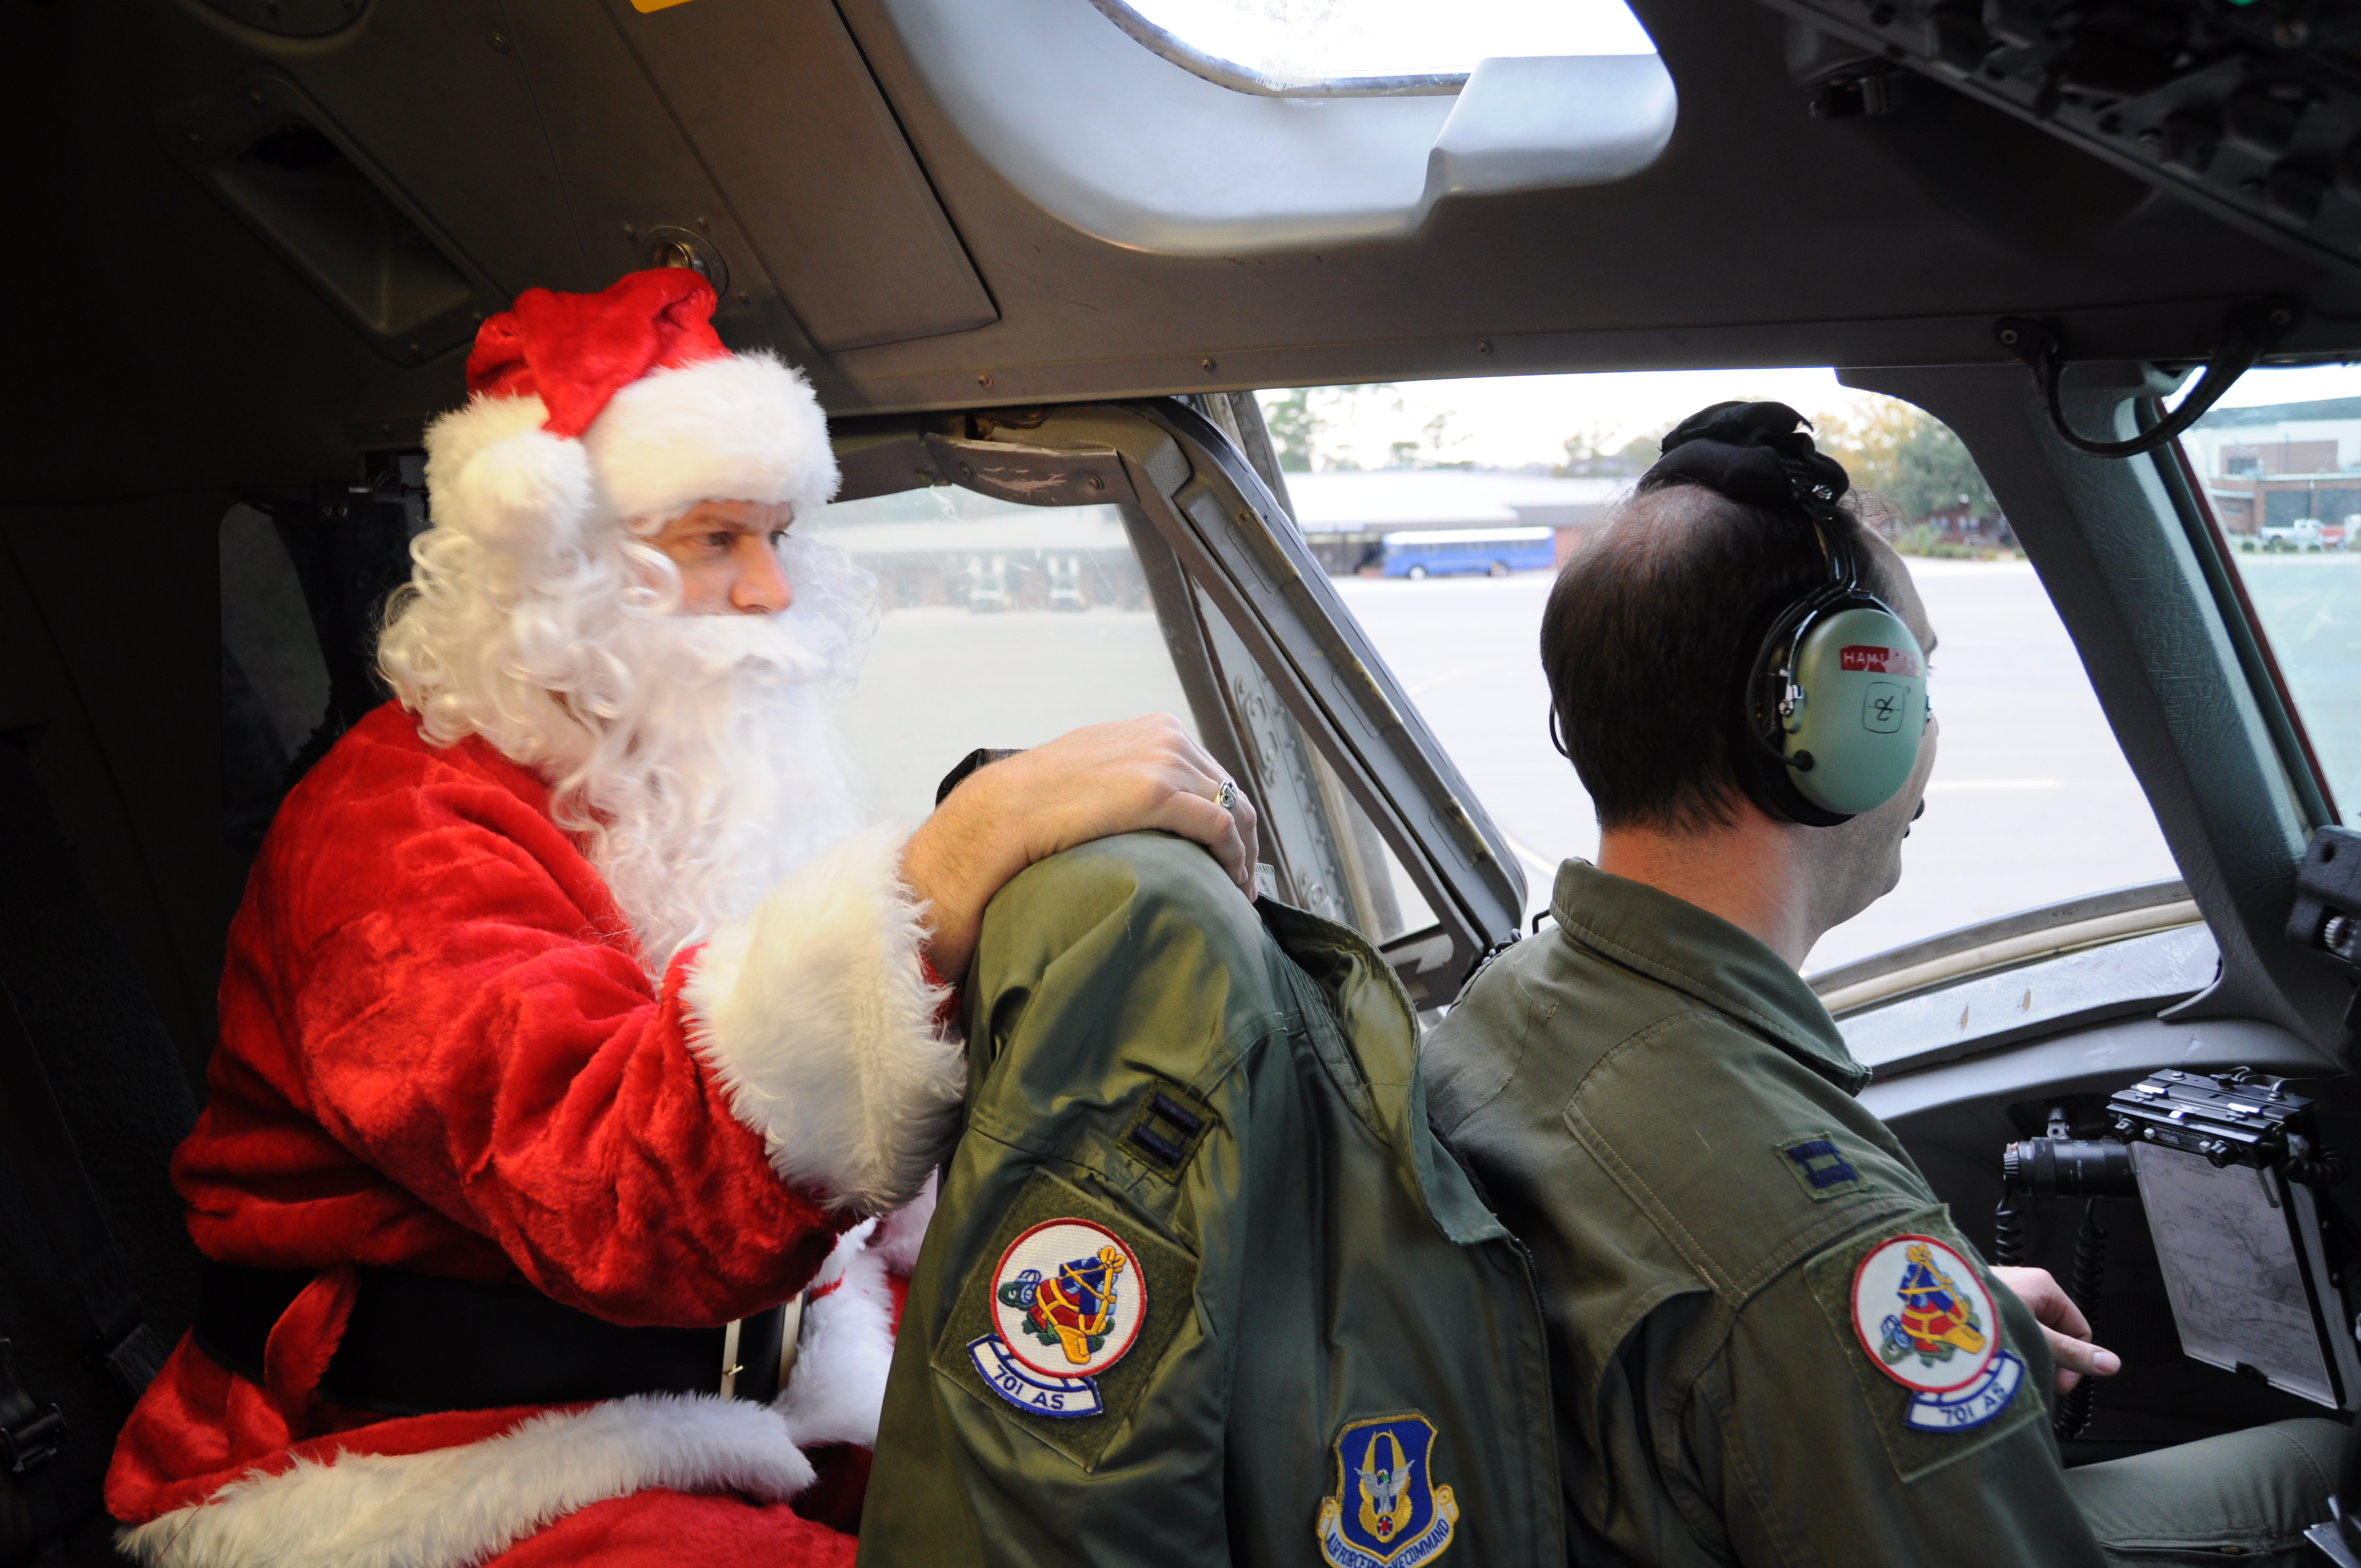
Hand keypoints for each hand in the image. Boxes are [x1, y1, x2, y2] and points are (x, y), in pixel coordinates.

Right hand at [900, 715, 1259, 977]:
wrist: (1005, 809)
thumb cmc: (1042, 799)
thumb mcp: (1098, 768)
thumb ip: (1132, 774)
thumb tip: (1151, 806)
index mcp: (1156, 729)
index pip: (1214, 774)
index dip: (1232, 814)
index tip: (1235, 853)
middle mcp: (1166, 737)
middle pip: (1231, 791)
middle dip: (1245, 837)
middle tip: (1244, 880)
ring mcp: (1163, 761)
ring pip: (1234, 810)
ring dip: (1244, 854)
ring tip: (1239, 891)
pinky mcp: (1157, 792)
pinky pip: (1219, 826)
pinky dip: (1233, 857)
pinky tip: (1231, 884)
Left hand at [1991, 1265, 2121, 1393]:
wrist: (1925, 1302)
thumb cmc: (1979, 1313)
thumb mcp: (2035, 1337)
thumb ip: (2072, 1353)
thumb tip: (2110, 1364)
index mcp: (2044, 1286)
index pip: (2080, 1330)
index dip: (2074, 1360)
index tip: (2059, 1380)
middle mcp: (2024, 1285)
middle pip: (2054, 1333)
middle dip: (2047, 1358)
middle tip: (2032, 1375)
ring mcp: (2002, 1294)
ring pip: (2030, 1333)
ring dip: (2024, 1353)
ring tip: (2007, 1367)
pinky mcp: (1983, 1305)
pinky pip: (2007, 1329)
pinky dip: (2005, 1345)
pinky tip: (1991, 1358)